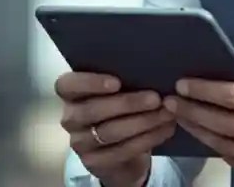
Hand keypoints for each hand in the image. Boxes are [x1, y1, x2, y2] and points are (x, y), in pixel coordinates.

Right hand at [54, 72, 175, 186]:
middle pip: (92, 110)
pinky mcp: (94, 162)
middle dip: (127, 103)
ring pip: (109, 132)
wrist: (123, 153)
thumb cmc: (121, 111)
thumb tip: (150, 70)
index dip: (89, 83)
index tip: (117, 82)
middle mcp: (70, 118)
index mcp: (70, 94)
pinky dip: (147, 139)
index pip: (67, 85)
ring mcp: (79, 143)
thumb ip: (124, 81)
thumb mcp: (118, 93)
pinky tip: (165, 129)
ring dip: (142, 122)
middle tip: (155, 98)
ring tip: (166, 113)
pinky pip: (121, 151)